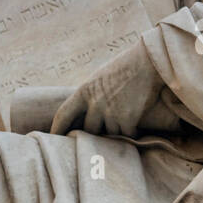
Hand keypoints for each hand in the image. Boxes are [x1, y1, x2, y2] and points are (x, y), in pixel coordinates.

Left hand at [51, 40, 178, 137]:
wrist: (149, 63)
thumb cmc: (124, 68)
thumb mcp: (99, 78)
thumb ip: (90, 96)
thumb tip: (84, 115)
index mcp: (84, 91)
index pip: (63, 115)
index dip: (57, 129)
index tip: (54, 139)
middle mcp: (95, 103)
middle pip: (89, 130)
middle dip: (96, 131)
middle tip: (104, 129)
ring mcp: (111, 112)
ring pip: (109, 133)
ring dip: (116, 130)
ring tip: (125, 116)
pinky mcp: (128, 119)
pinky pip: (126, 134)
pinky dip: (131, 131)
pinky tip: (135, 123)